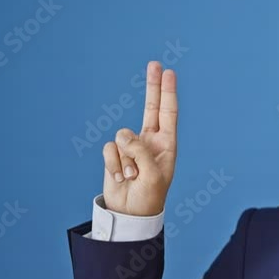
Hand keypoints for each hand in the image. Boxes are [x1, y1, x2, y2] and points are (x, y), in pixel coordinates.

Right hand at [102, 61, 177, 215]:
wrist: (129, 214)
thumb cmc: (149, 197)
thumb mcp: (152, 176)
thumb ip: (141, 152)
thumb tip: (123, 136)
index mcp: (166, 145)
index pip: (167, 113)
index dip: (167, 93)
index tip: (169, 72)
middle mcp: (149, 142)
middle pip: (150, 108)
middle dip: (152, 87)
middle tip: (154, 64)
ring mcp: (131, 147)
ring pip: (122, 136)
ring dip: (126, 159)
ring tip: (133, 176)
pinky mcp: (114, 155)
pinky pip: (110, 149)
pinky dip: (114, 164)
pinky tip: (122, 177)